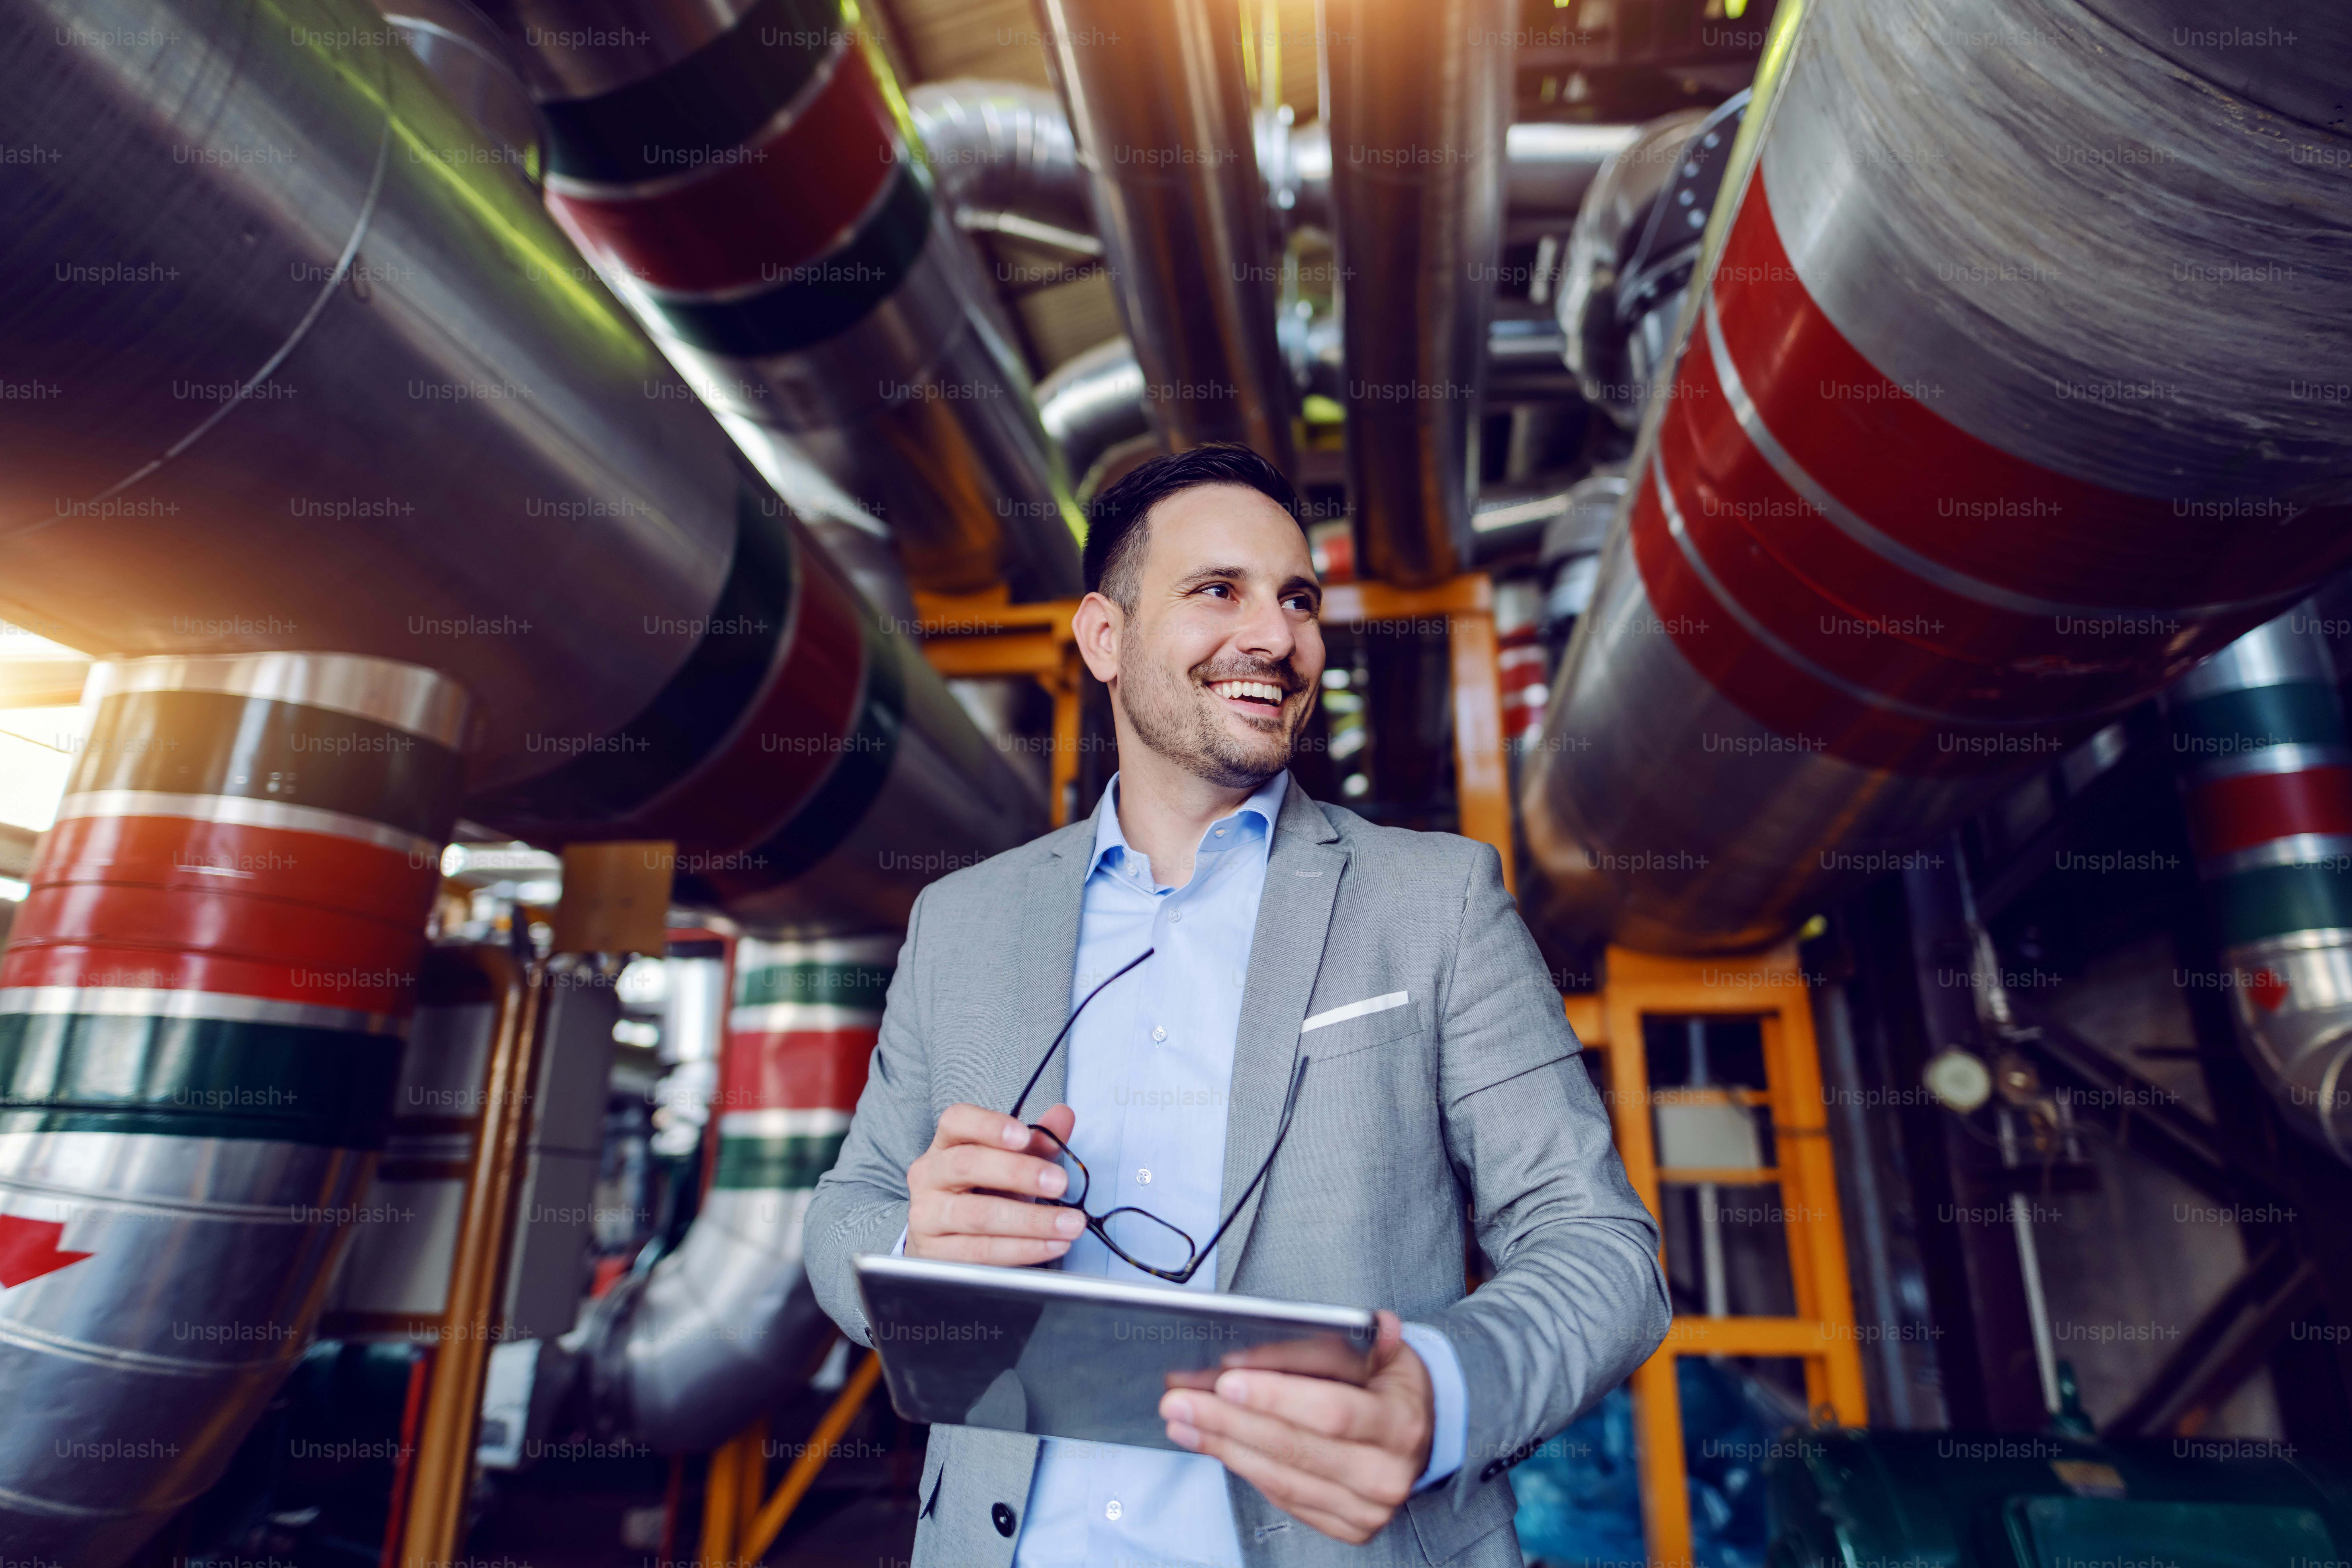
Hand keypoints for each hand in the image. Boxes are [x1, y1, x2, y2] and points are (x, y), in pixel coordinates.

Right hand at [905, 1103, 1084, 1265]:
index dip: (989, 1126)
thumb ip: (1036, 1142)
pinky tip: (1052, 1245)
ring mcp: (927, 1215)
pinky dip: (1023, 1249)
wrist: (943, 1240)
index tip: (1024, 1136)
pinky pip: (981, 1252)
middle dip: (1018, 1173)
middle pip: (967, 1165)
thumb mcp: (1008, 1166)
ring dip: (1031, 1221)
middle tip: (1060, 1182)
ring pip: (977, 1216)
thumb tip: (1063, 1116)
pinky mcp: (935, 1253)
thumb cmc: (979, 1194)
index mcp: (945, 1144)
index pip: (956, 1121)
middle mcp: (930, 1175)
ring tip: (1069, 1223)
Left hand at [1157, 1310, 1433, 1543]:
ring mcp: (1368, 1508)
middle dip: (1229, 1421)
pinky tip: (1214, 1445)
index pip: (1331, 1410)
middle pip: (1295, 1448)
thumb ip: (1328, 1344)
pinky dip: (1244, 1469)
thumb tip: (1272, 1337)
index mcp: (1400, 1421)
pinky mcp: (1349, 1526)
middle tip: (1179, 1399)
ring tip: (1181, 1420)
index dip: (1275, 1396)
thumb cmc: (1390, 1384)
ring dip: (1224, 1447)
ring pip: (1283, 1478)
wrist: (1424, 1432)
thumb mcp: (1375, 1351)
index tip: (1225, 1379)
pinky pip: (1285, 1498)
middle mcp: (1387, 1473)